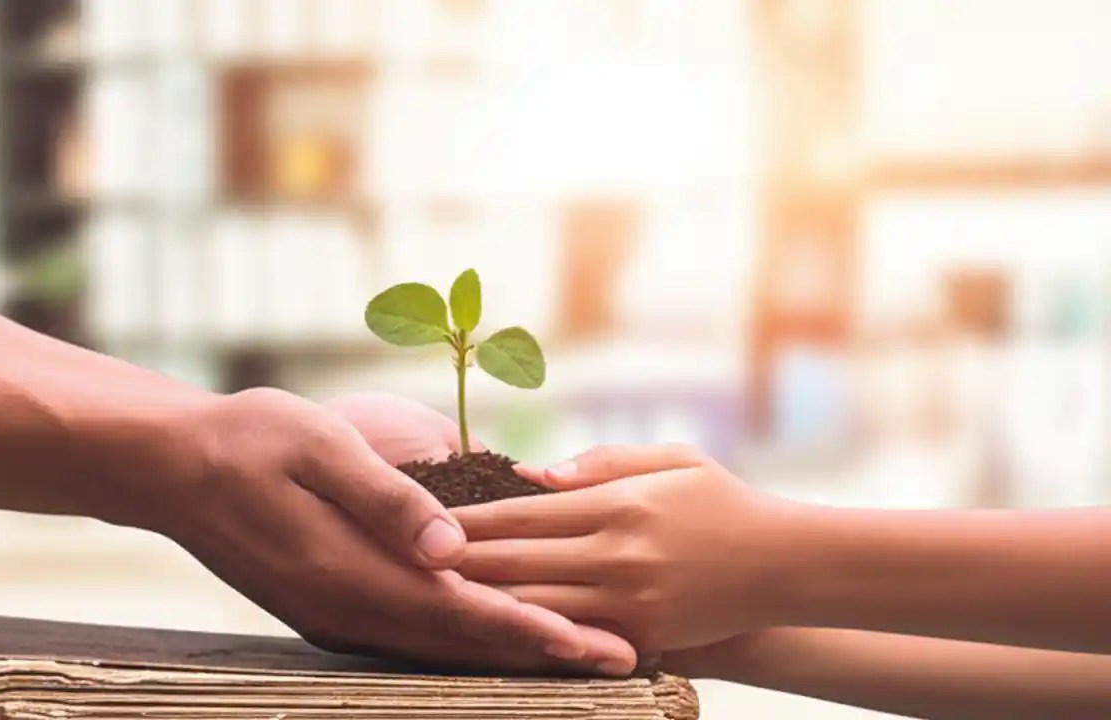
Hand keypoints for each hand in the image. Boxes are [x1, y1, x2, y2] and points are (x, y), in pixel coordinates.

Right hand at [139, 388, 636, 673]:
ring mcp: (336, 615)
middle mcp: (349, 610)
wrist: (174, 467)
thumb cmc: (250, 441)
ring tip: (577, 651)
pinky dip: (465, 638)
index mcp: (353, 574)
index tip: (599, 649)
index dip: (536, 633)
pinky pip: (411, 635)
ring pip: (439, 648)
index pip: (465, 615)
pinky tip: (494, 628)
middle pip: (462, 646)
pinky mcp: (328, 606)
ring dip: (509, 652)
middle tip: (620, 659)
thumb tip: (455, 547)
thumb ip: (388, 499)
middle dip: (542, 655)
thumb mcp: (321, 447)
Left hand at [453, 444, 799, 653]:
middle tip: (404, 562)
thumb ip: (600, 462)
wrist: (786, 565)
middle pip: (516, 564)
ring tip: (432, 601)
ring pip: (533, 609)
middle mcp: (616, 555)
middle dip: (457, 565)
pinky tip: (494, 633)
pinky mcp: (640, 636)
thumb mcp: (671, 459)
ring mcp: (627, 603)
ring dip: (481, 605)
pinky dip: (530, 634)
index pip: (522, 514)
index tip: (423, 518)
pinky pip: (572, 638)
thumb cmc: (723, 501)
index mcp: (618, 504)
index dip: (467, 519)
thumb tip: (531, 474)